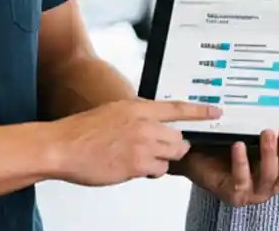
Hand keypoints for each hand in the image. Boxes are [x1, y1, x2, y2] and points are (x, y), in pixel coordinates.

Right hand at [48, 99, 220, 185]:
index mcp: (138, 108)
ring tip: (140, 158)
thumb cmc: (83, 131)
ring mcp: (141, 146)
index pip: (177, 108)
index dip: (199, 111)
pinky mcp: (136, 165)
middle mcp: (144, 125)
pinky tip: (131, 166)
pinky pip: (156, 170)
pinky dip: (148, 171)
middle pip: (178, 138)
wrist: (63, 146)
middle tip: (158, 149)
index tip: (215, 111)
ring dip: (160, 160)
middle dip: (173, 146)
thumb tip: (152, 124)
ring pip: (170, 156)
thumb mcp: (114, 112)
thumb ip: (137, 116)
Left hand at [179, 127, 278, 206]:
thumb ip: (272, 131)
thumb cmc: (225, 145)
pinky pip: (242, 181)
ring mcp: (254, 192)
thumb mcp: (251, 134)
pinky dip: (242, 163)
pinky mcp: (235, 195)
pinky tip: (239, 146)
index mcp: (278, 167)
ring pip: (269, 177)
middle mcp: (269, 183)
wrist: (194, 154)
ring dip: (269, 155)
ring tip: (266, 134)